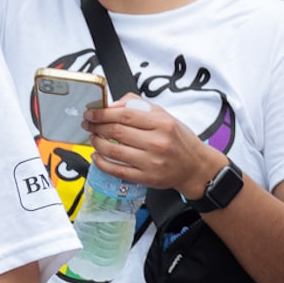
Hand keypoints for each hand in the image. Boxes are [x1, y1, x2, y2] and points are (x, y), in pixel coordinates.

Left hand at [84, 97, 221, 193]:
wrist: (195, 166)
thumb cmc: (178, 140)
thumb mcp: (165, 115)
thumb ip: (139, 106)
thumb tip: (112, 104)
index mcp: (162, 123)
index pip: (124, 114)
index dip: (103, 113)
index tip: (91, 113)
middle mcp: (157, 142)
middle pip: (116, 131)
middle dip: (96, 126)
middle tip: (88, 124)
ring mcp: (151, 162)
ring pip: (114, 151)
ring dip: (97, 143)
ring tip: (93, 138)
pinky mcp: (145, 178)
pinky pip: (116, 170)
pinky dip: (102, 163)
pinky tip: (97, 156)